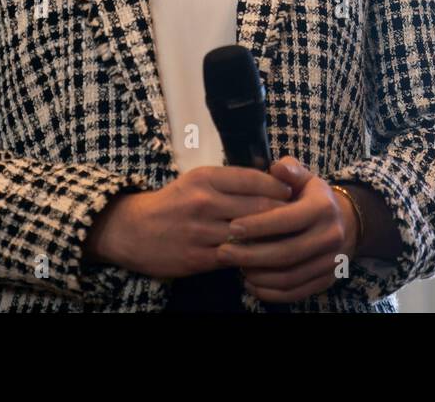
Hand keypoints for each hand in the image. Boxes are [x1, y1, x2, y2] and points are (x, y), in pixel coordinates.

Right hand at [88, 165, 292, 279]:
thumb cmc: (173, 202)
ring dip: (272, 238)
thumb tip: (273, 184)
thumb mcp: (197, 181)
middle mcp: (204, 202)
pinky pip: (236, 258)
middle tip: (300, 219)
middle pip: (259, 208)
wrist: (133, 230)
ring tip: (289, 238)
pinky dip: (253, 257)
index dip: (279, 188)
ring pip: (250, 235)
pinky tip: (264, 256)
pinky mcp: (198, 257)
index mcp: (205, 178)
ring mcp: (201, 231)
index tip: (293, 194)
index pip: (255, 179)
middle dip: (283, 214)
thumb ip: (230, 182)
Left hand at [214, 155, 358, 303]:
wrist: (346, 223)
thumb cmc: (313, 198)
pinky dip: (270, 292)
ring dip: (258, 275)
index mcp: (323, 208)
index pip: (288, 219)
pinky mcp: (326, 280)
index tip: (232, 227)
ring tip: (235, 266)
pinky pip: (295, 293)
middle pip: (287, 253)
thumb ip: (289, 171)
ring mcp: (330, 262)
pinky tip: (251, 283)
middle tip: (223, 251)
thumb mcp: (304, 179)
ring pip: (289, 276)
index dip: (259, 225)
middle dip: (251, 254)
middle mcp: (331, 236)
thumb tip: (276, 168)